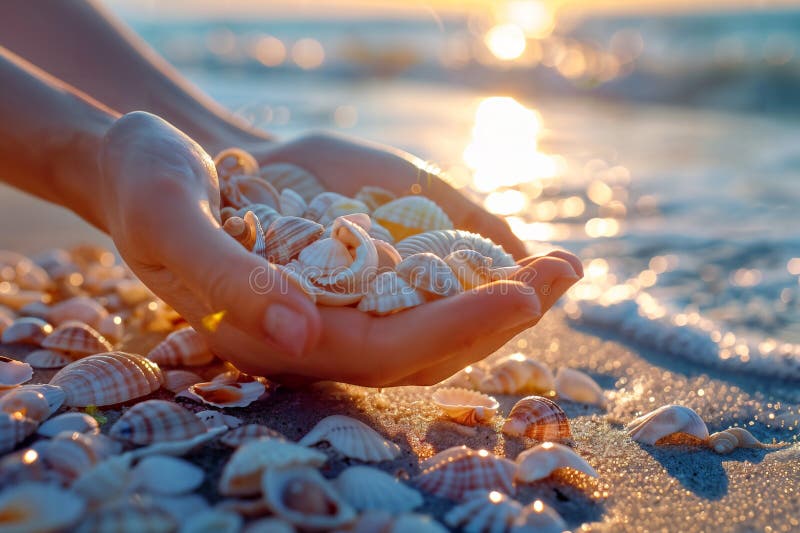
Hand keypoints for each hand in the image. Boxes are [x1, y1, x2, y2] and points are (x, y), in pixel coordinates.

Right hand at [100, 114, 580, 386]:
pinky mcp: (358, 266)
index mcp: (277, 337)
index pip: (379, 351)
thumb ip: (227, 280)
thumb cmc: (152, 186)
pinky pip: (425, 281)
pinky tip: (517, 249)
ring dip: (502, 294)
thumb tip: (306, 336)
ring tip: (563, 264)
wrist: (164, 158)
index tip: (519, 295)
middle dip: (499, 314)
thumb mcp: (169, 219)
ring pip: (435, 319)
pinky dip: (474, 267)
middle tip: (565, 272)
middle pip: (425, 344)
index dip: (451, 329)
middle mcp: (321, 331)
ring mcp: (344, 300)